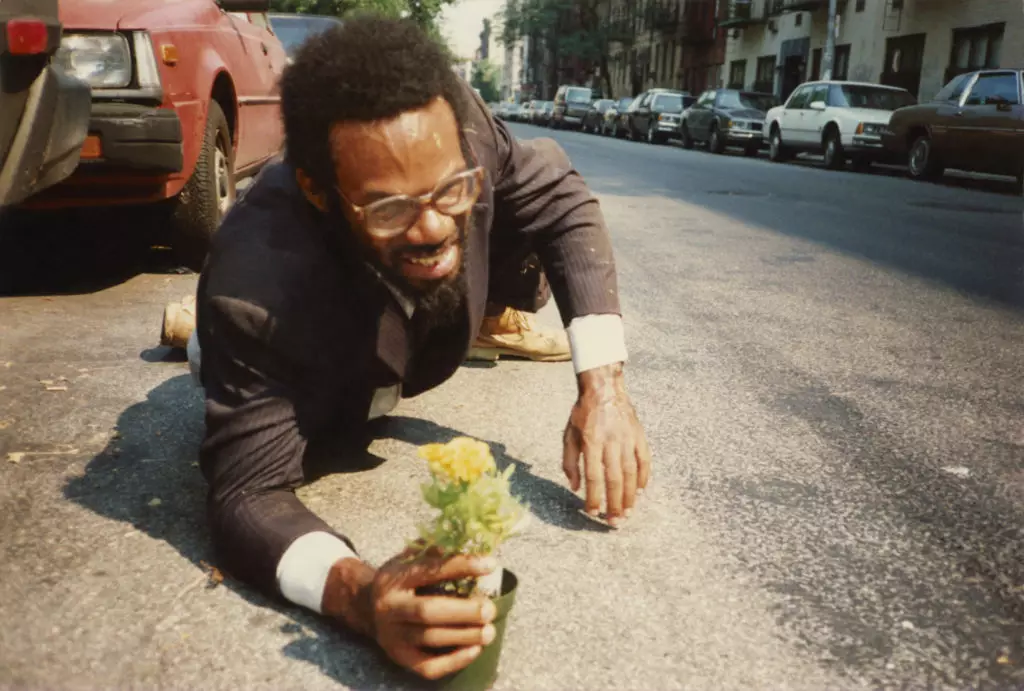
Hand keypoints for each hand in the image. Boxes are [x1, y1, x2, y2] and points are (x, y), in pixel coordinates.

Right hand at [345, 549, 498, 679]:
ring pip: (429, 638)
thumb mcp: (409, 559)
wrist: (367, 607)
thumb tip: (471, 541)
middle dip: (463, 611)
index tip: (490, 564)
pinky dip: (453, 661)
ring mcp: (392, 635)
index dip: (461, 565)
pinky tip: (475, 650)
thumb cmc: (401, 580)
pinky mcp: (399, 657)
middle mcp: (390, 607)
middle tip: (490, 609)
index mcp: (394, 578)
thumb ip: (436, 550)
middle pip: (427, 611)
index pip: (429, 569)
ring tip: (490, 631)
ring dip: (464, 636)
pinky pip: (427, 666)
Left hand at [563, 363, 650, 526]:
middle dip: (614, 503)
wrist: (604, 388)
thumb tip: (575, 487)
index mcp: (591, 441)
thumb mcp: (568, 434)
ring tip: (628, 513)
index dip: (593, 496)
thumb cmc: (583, 413)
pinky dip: (644, 477)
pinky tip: (641, 491)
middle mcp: (611, 441)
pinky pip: (644, 460)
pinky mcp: (639, 435)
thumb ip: (569, 461)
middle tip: (614, 522)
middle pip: (614, 479)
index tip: (592, 512)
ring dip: (630, 496)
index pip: (593, 476)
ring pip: (631, 473)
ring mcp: (628, 438)